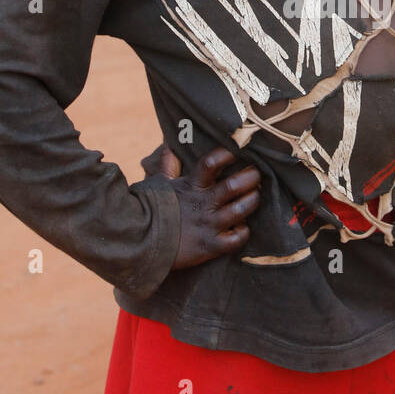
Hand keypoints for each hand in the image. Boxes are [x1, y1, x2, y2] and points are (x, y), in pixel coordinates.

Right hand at [143, 144, 260, 269]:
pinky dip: (244, 232)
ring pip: (239, 210)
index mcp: (190, 186)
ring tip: (257, 195)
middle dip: (250, 177)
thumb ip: (168, 166)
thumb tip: (169, 146)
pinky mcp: (209, 246)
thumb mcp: (157, 185)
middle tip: (257, 173)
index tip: (238, 149)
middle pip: (233, 186)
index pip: (211, 163)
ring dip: (252, 201)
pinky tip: (244, 227)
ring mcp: (207, 225)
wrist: (137, 243)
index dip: (226, 154)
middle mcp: (201, 204)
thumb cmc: (147, 211)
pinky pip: (235, 239)